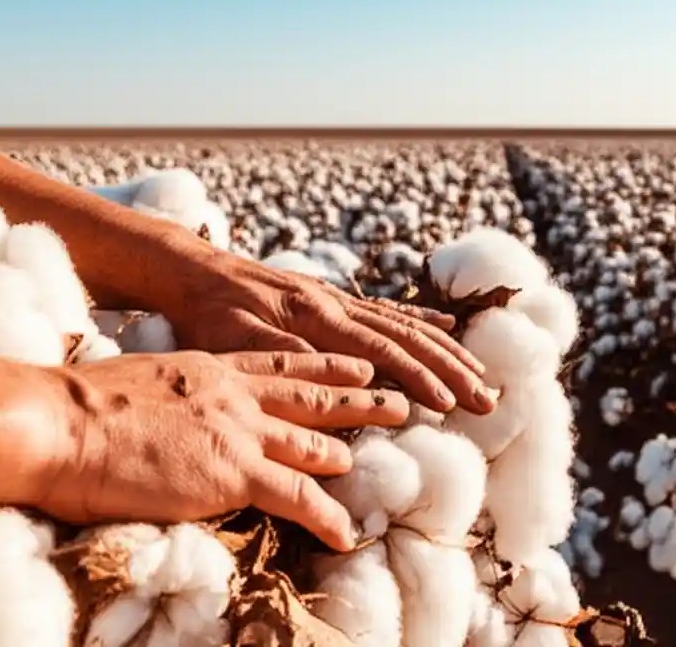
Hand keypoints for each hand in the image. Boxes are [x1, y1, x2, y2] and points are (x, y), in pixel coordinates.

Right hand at [33, 350, 407, 550]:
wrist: (58, 423)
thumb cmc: (77, 408)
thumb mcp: (139, 386)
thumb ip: (171, 398)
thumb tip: (170, 415)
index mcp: (210, 369)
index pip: (282, 366)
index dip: (326, 368)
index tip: (359, 367)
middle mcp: (234, 394)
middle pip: (313, 396)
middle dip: (361, 400)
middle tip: (399, 401)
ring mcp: (239, 433)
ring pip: (315, 442)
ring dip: (350, 453)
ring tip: (384, 459)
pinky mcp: (233, 473)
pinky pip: (299, 499)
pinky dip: (327, 518)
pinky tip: (347, 534)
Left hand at [157, 241, 495, 415]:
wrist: (189, 270)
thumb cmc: (202, 313)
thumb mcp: (228, 338)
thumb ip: (282, 353)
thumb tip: (339, 375)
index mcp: (313, 317)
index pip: (379, 352)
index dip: (418, 378)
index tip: (449, 405)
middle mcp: (334, 305)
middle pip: (406, 338)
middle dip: (450, 369)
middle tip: (486, 399)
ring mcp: (337, 299)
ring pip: (404, 324)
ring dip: (446, 350)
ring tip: (481, 374)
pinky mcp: (332, 297)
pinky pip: (387, 309)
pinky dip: (420, 321)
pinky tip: (446, 328)